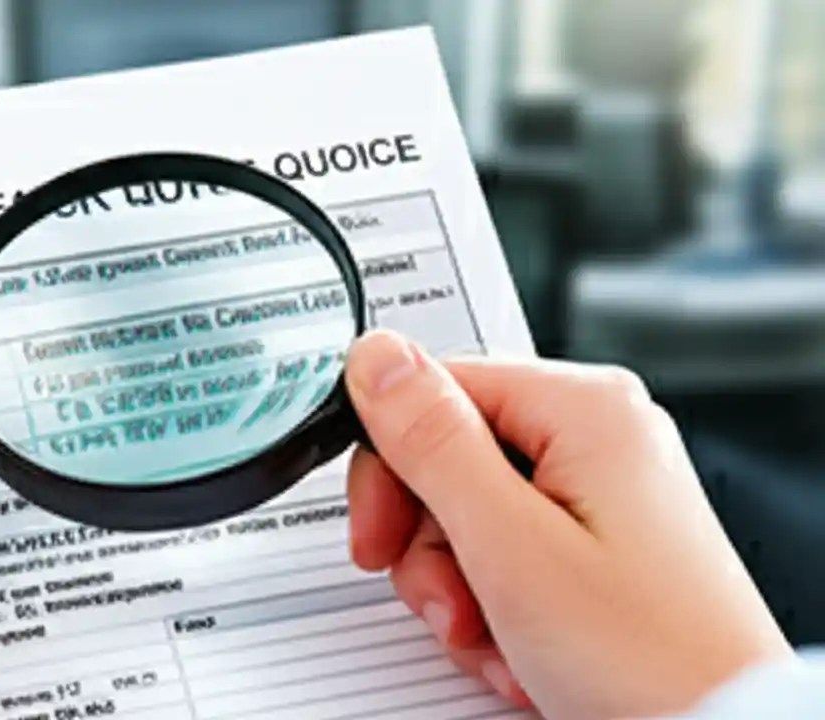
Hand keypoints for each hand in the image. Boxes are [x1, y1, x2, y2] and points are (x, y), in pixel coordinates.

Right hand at [344, 331, 791, 719]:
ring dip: (461, 588)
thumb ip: (433, 441)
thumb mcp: (508, 543)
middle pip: (450, 457)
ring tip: (492, 639)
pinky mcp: (599, 546)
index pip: (436, 390)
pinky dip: (497, 606)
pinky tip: (519, 649)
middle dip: (431, 542)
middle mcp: (599, 438)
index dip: (391, 465)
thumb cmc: (645, 657)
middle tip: (444, 599)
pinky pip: (508, 553)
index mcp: (585, 408)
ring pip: (470, 515)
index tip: (377, 534)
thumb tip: (377, 357)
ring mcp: (602, 494)